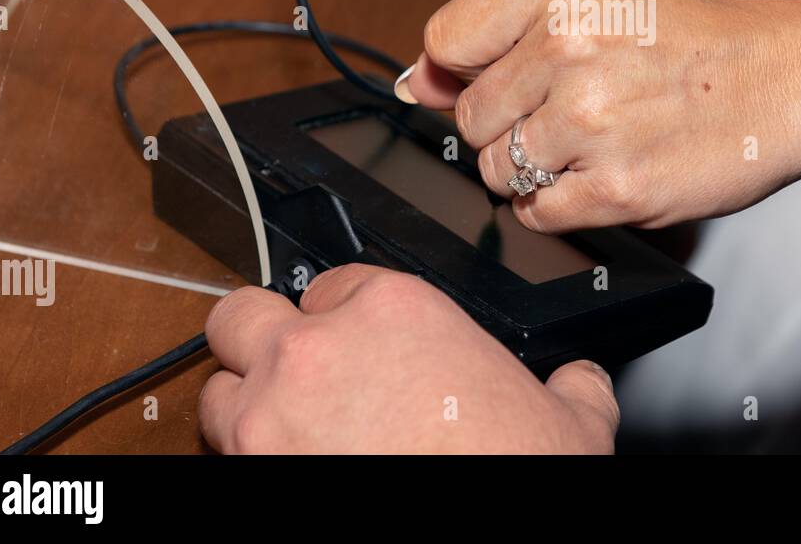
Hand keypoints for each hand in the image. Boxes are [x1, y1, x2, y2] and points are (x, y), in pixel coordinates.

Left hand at [198, 264, 618, 452]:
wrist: (480, 540)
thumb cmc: (509, 473)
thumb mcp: (568, 420)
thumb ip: (570, 384)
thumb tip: (581, 383)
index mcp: (395, 310)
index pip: (334, 282)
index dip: (345, 316)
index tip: (359, 345)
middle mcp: (320, 347)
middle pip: (245, 311)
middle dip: (262, 337)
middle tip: (292, 366)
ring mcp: (272, 409)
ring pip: (219, 382)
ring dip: (245, 401)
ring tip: (282, 426)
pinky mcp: (247, 470)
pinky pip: (218, 449)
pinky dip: (246, 456)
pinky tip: (284, 464)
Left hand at [396, 0, 800, 232]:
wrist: (783, 79)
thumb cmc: (690, 40)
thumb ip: (496, 30)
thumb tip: (417, 85)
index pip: (445, 42)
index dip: (470, 69)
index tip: (506, 75)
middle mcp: (568, 46)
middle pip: (469, 117)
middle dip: (510, 122)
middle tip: (576, 107)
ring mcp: (591, 121)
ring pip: (497, 170)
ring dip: (537, 168)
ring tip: (598, 139)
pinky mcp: (616, 188)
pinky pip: (535, 214)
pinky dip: (562, 205)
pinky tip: (607, 172)